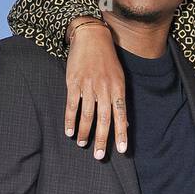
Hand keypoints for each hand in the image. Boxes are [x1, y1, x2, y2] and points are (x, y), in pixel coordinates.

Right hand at [64, 17, 126, 158]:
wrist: (92, 37)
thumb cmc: (108, 60)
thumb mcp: (119, 78)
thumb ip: (120, 100)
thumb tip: (125, 123)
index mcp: (118, 89)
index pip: (121, 115)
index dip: (121, 133)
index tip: (122, 150)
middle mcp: (104, 89)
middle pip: (104, 119)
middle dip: (102, 139)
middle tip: (99, 156)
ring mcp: (88, 86)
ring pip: (87, 114)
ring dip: (84, 132)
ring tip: (82, 144)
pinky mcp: (74, 82)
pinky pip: (72, 105)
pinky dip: (70, 120)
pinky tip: (69, 131)